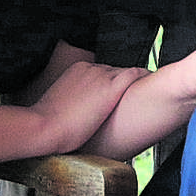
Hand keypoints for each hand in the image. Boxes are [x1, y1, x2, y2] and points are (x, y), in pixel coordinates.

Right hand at [32, 60, 148, 153]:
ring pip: (126, 73)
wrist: (44, 127)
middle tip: (131, 96)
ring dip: (134, 81)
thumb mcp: (59, 105)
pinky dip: (144, 75)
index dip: (109, 83)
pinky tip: (152, 80)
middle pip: (114, 71)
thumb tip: (76, 114)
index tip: (113, 93)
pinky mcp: (112, 87)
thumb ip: (72, 102)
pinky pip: (135, 74)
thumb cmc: (48, 124)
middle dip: (121, 83)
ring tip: (147, 88)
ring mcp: (102, 76)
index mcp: (78, 69)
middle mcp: (92, 68)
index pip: (101, 72)